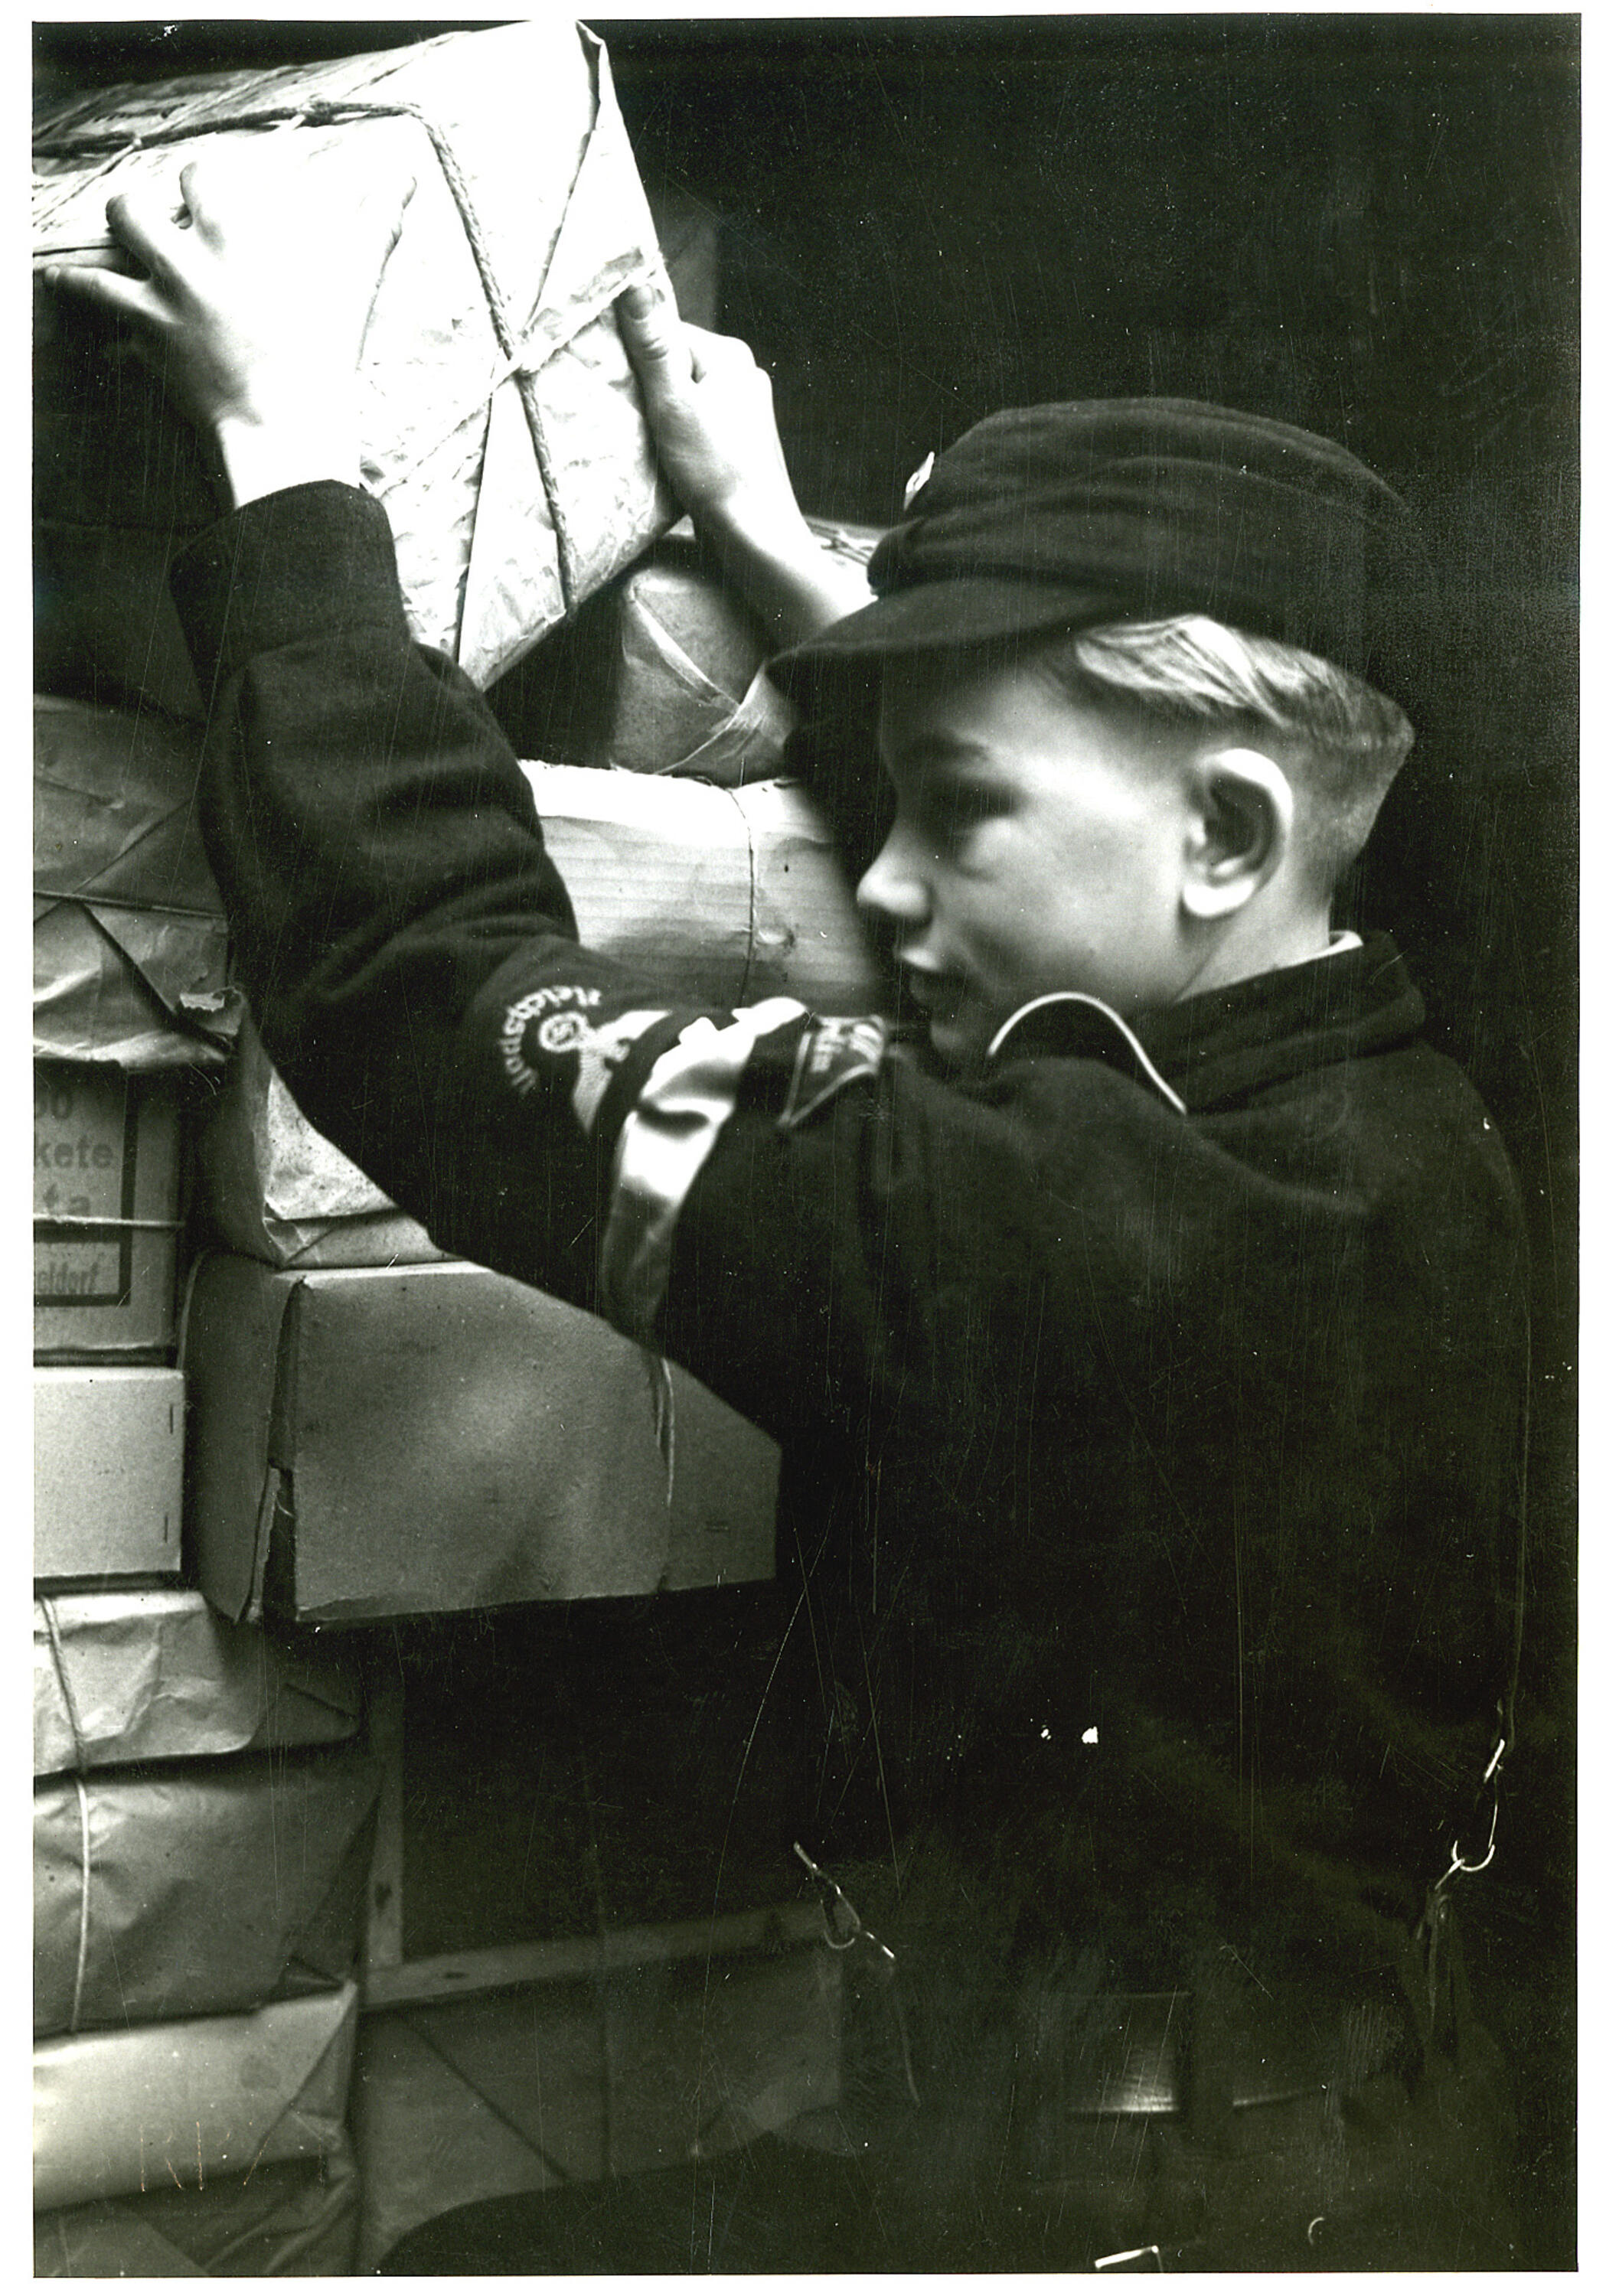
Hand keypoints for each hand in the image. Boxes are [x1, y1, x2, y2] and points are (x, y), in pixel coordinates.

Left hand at [44, 143, 412, 506]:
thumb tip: (405, 177)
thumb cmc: (324, 350)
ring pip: (98, 270)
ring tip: (77, 270)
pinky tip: (100, 337)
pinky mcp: (148, 350)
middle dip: (133, 212)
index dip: (196, 179)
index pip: (197, 176)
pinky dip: (104, 335)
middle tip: (143, 224)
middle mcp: (182, 261)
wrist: (285, 418)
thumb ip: (375, 222)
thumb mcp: (357, 277)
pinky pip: (110, 336)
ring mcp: (158, 306)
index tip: (200, 189)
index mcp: (229, 233)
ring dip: (88, 269)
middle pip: (130, 210)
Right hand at [616, 276, 808, 543]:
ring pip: (686, 396)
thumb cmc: (715, 472)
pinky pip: (699, 422)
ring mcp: (746, 408)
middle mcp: (743, 374)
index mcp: (729, 354)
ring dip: (663, 415)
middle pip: (675, 365)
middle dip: (650, 388)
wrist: (757, 536)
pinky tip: (673, 457)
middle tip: (635, 419)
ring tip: (654, 442)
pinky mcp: (742, 440)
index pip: (665, 333)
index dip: (636, 358)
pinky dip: (680, 435)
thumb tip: (635, 283)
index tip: (621, 387)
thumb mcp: (673, 405)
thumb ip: (653, 347)